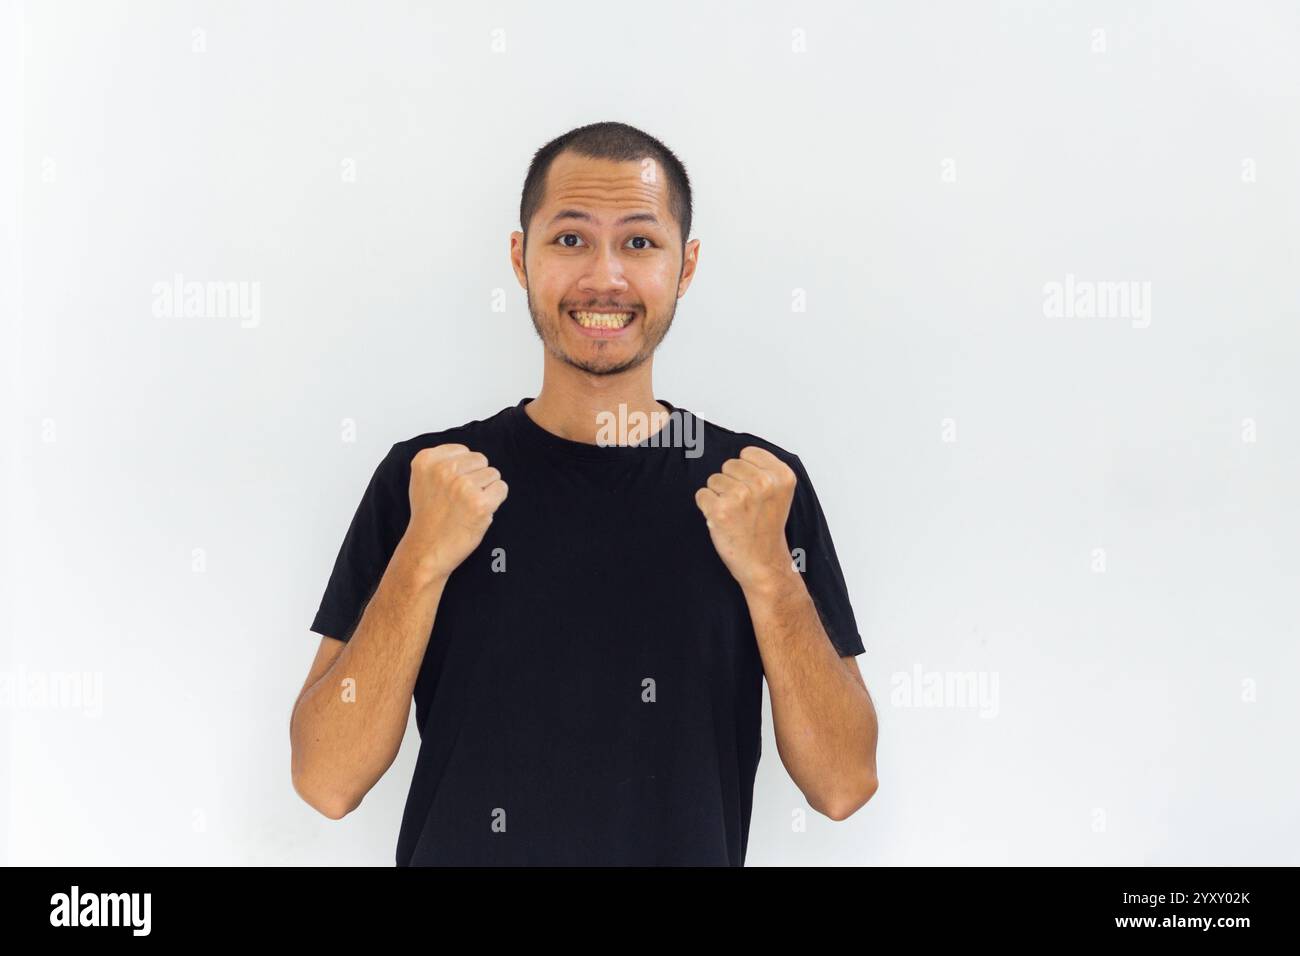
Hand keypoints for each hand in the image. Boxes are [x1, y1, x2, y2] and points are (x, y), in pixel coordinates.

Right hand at [404, 444, 507, 578]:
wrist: (427, 550)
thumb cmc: (429, 517)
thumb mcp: (423, 480)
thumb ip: (443, 462)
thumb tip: (471, 455)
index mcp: (426, 460)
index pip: (463, 451)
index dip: (462, 470)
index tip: (449, 488)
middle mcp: (444, 470)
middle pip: (480, 459)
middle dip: (476, 477)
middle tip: (459, 499)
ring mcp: (462, 486)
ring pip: (493, 473)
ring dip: (485, 490)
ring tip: (466, 507)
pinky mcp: (479, 503)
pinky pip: (501, 488)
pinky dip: (495, 501)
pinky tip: (478, 512)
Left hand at [694, 446, 796, 591]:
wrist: (763, 563)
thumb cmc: (766, 528)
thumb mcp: (778, 493)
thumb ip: (764, 470)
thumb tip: (738, 455)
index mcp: (781, 475)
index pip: (747, 453)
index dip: (746, 473)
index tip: (755, 492)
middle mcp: (763, 483)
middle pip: (729, 464)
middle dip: (731, 483)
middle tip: (744, 507)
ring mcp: (741, 496)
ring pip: (713, 479)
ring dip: (719, 496)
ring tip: (735, 515)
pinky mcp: (720, 510)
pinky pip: (701, 495)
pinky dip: (707, 507)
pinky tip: (723, 521)